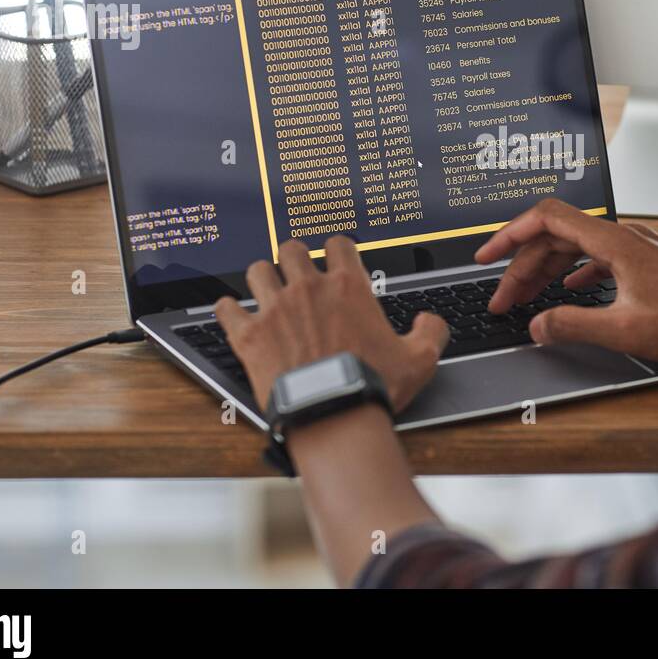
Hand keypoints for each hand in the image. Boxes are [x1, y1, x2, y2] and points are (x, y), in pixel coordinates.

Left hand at [214, 237, 448, 414]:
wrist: (332, 414)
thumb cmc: (373, 386)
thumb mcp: (420, 359)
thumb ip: (430, 332)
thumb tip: (430, 322)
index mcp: (348, 287)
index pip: (338, 244)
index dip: (336, 249)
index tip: (335, 259)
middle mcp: (308, 289)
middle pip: (292, 249)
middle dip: (295, 258)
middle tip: (297, 272)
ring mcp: (275, 309)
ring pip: (258, 270)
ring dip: (263, 277)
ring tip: (267, 289)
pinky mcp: (249, 335)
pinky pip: (227, 308)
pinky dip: (228, 309)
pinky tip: (232, 313)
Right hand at [474, 198, 657, 366]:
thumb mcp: (626, 332)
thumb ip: (574, 326)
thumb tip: (537, 325)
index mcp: (616, 242)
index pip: (548, 219)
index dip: (509, 235)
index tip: (486, 258)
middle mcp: (626, 236)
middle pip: (557, 237)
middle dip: (523, 267)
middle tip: (503, 301)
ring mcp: (639, 248)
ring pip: (578, 249)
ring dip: (547, 272)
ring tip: (527, 300)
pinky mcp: (649, 263)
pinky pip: (599, 258)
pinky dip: (574, 273)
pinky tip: (569, 292)